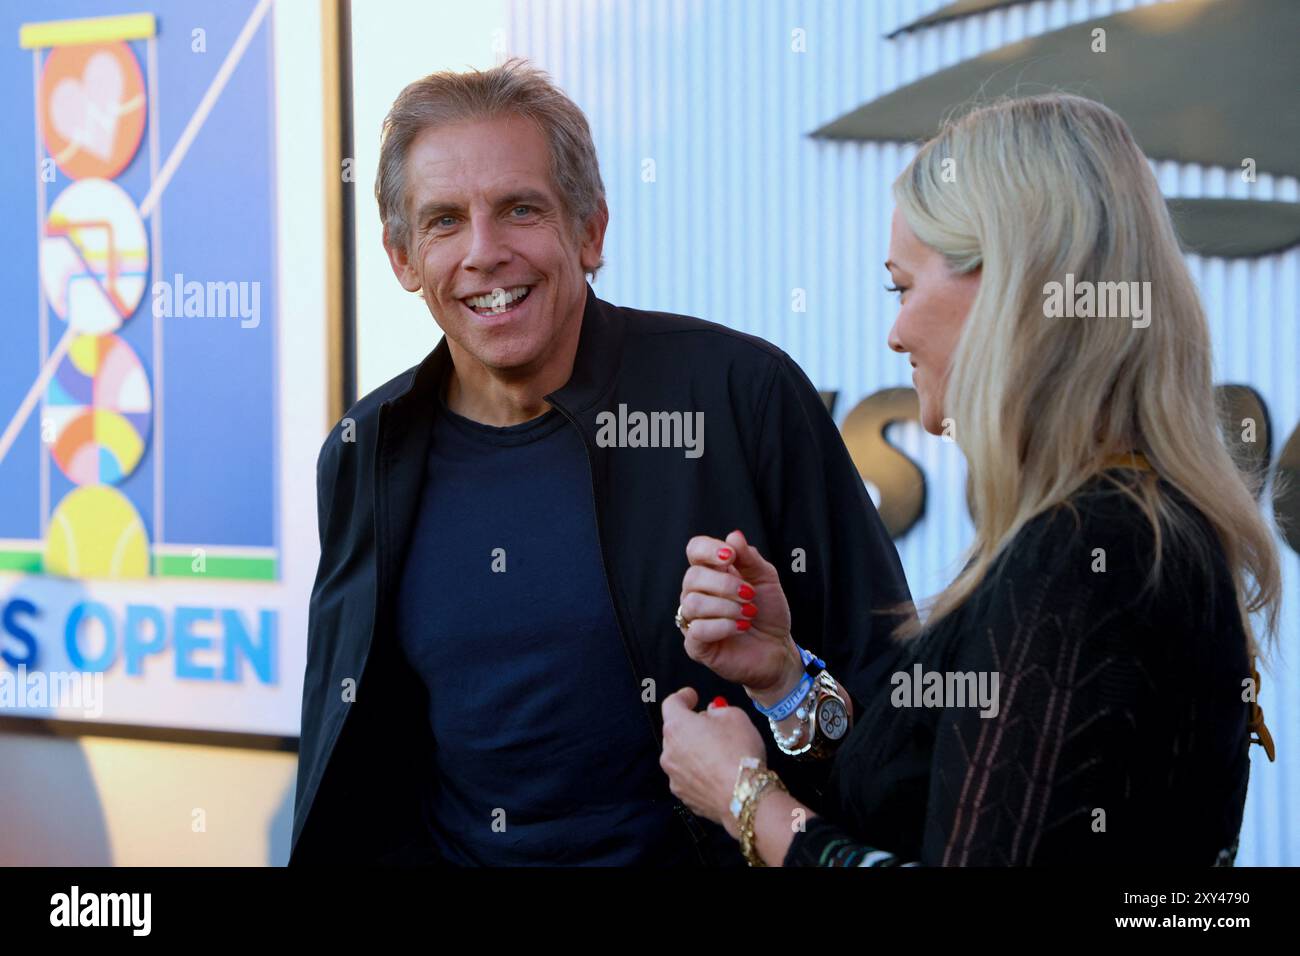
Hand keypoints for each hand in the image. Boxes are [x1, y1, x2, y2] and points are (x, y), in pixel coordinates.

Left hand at [660, 687, 766, 837]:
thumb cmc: (739, 751)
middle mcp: (668, 751)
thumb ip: (718, 710)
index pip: (671, 704)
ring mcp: (673, 776)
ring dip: (693, 751)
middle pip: (675, 731)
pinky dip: (698, 772)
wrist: (744, 796)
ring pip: (680, 756)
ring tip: (717, 754)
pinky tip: (716, 774)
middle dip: (690, 726)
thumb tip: (710, 714)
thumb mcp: (736, 717)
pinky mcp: (682, 796)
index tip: (693, 697)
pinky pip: (687, 777)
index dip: (683, 697)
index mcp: (677, 726)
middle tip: (712, 727)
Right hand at [678, 530, 799, 697]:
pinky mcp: (696, 645)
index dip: (708, 549)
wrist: (778, 649)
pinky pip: (697, 629)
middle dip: (724, 584)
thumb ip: (749, 557)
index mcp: (711, 573)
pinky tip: (740, 628)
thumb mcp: (766, 579)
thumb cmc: (768, 612)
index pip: (695, 550)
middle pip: (692, 577)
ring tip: (748, 614)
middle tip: (749, 595)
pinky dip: (723, 626)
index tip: (730, 556)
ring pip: (693, 603)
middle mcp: (697, 593)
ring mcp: (693, 619)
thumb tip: (733, 536)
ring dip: (727, 607)